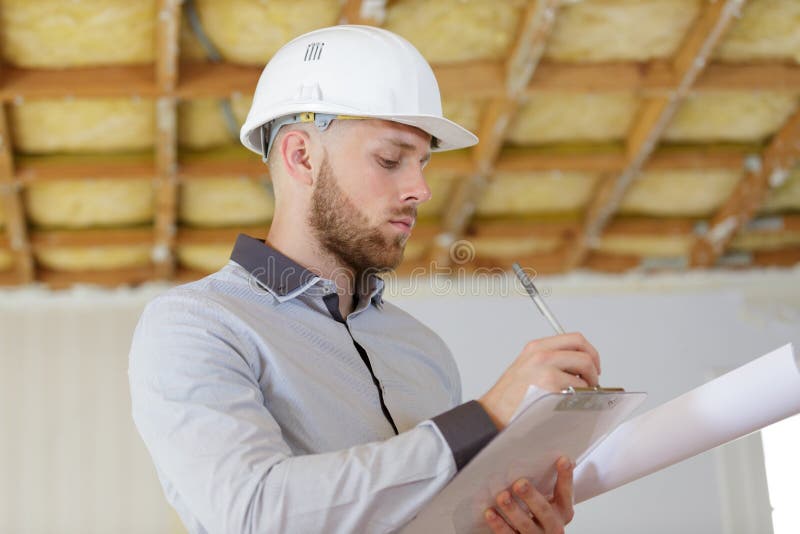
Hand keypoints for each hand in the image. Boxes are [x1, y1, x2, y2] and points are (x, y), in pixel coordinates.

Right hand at [479, 333, 600, 428]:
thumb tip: (577, 364)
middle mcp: (542, 355)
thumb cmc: (509, 396)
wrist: (493, 413)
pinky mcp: (551, 388)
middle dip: (594, 370)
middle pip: (584, 354)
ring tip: (577, 395)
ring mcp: (547, 371)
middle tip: (592, 382)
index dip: (590, 352)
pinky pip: (578, 391)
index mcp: (536, 347)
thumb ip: (549, 359)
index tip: (593, 364)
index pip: (575, 339)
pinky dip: (579, 398)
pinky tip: (569, 403)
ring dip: (587, 387)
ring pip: (584, 374)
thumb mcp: (526, 366)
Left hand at [484, 457, 574, 533]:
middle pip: (545, 511)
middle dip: (532, 497)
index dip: (566, 476)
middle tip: (520, 483)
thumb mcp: (546, 497)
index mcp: (562, 510)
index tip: (563, 459)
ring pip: (526, 525)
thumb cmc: (537, 513)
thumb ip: (543, 478)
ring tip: (502, 496)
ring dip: (513, 511)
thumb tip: (532, 443)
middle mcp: (553, 525)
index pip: (566, 492)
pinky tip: (489, 512)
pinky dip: (499, 525)